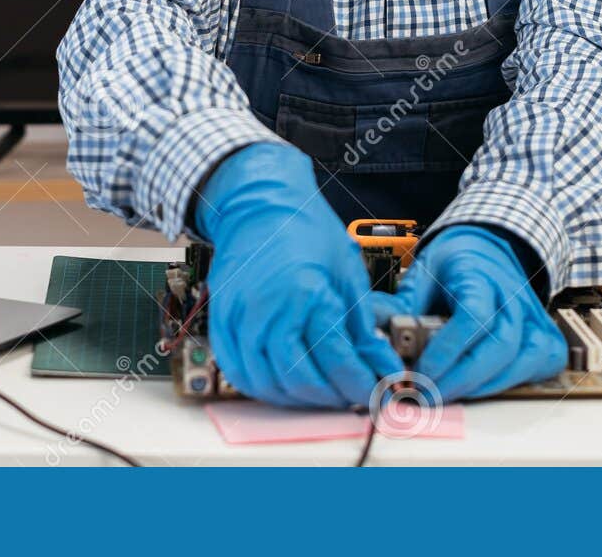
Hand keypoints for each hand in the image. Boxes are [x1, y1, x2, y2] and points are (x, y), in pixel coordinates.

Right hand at [194, 142, 403, 407]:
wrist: (258, 202)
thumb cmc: (303, 227)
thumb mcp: (346, 271)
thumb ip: (362, 324)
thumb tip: (381, 365)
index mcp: (304, 292)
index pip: (336, 358)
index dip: (361, 382)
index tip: (379, 390)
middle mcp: (266, 308)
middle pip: (300, 378)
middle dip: (333, 396)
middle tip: (353, 394)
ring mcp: (238, 316)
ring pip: (267, 383)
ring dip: (300, 398)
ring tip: (324, 392)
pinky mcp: (221, 320)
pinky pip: (238, 371)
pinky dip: (264, 387)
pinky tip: (286, 384)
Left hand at [370, 225, 566, 401]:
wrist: (489, 251)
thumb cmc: (455, 265)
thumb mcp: (423, 272)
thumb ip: (404, 306)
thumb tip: (372, 334)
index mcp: (481, 275)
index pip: (473, 316)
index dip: (447, 350)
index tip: (419, 372)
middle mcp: (514, 297)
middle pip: (500, 346)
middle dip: (460, 379)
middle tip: (426, 395)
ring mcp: (534, 319)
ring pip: (520, 363)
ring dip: (479, 387)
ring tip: (443, 395)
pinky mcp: (545, 338)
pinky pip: (534, 370)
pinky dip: (505, 385)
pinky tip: (476, 388)